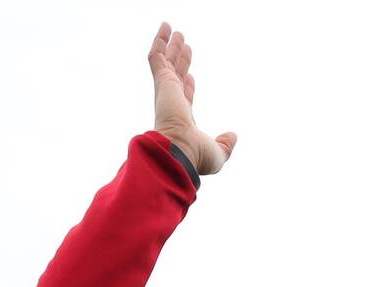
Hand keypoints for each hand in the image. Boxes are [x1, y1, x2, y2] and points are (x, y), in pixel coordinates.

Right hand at [148, 23, 235, 174]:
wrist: (179, 150)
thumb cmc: (196, 156)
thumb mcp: (218, 153)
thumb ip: (225, 145)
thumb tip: (233, 135)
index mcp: (182, 118)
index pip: (184, 97)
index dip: (187, 85)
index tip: (190, 75)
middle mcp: (172, 103)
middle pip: (175, 75)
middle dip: (179, 60)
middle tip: (185, 45)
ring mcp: (165, 91)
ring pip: (166, 62)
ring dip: (170, 46)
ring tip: (175, 30)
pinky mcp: (162, 81)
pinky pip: (157, 55)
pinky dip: (160, 40)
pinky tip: (166, 27)